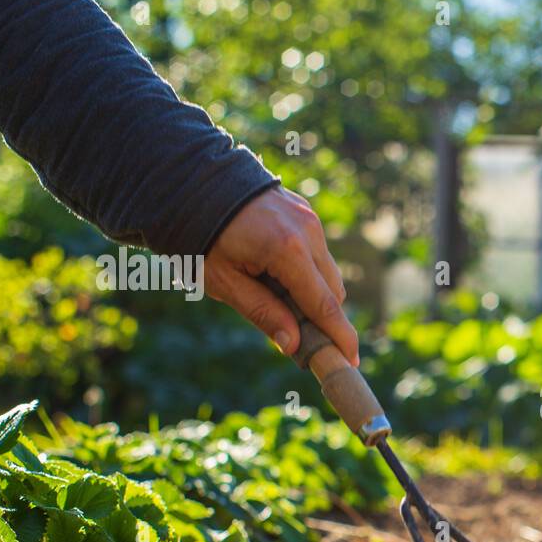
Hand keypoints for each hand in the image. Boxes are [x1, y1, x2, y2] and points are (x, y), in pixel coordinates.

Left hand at [205, 186, 359, 365]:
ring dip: (314, 293)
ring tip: (279, 300)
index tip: (351, 361)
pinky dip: (306, 271)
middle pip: (333, 291)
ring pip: (327, 272)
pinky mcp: (305, 212)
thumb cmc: (200, 235)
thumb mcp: (223, 282)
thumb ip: (262, 312)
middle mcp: (308, 232)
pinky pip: (317, 252)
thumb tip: (293, 344)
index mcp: (288, 251)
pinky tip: (276, 274)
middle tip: (304, 339)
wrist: (190, 179)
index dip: (339, 337)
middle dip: (325, 318)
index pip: (324, 305)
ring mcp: (309, 219)